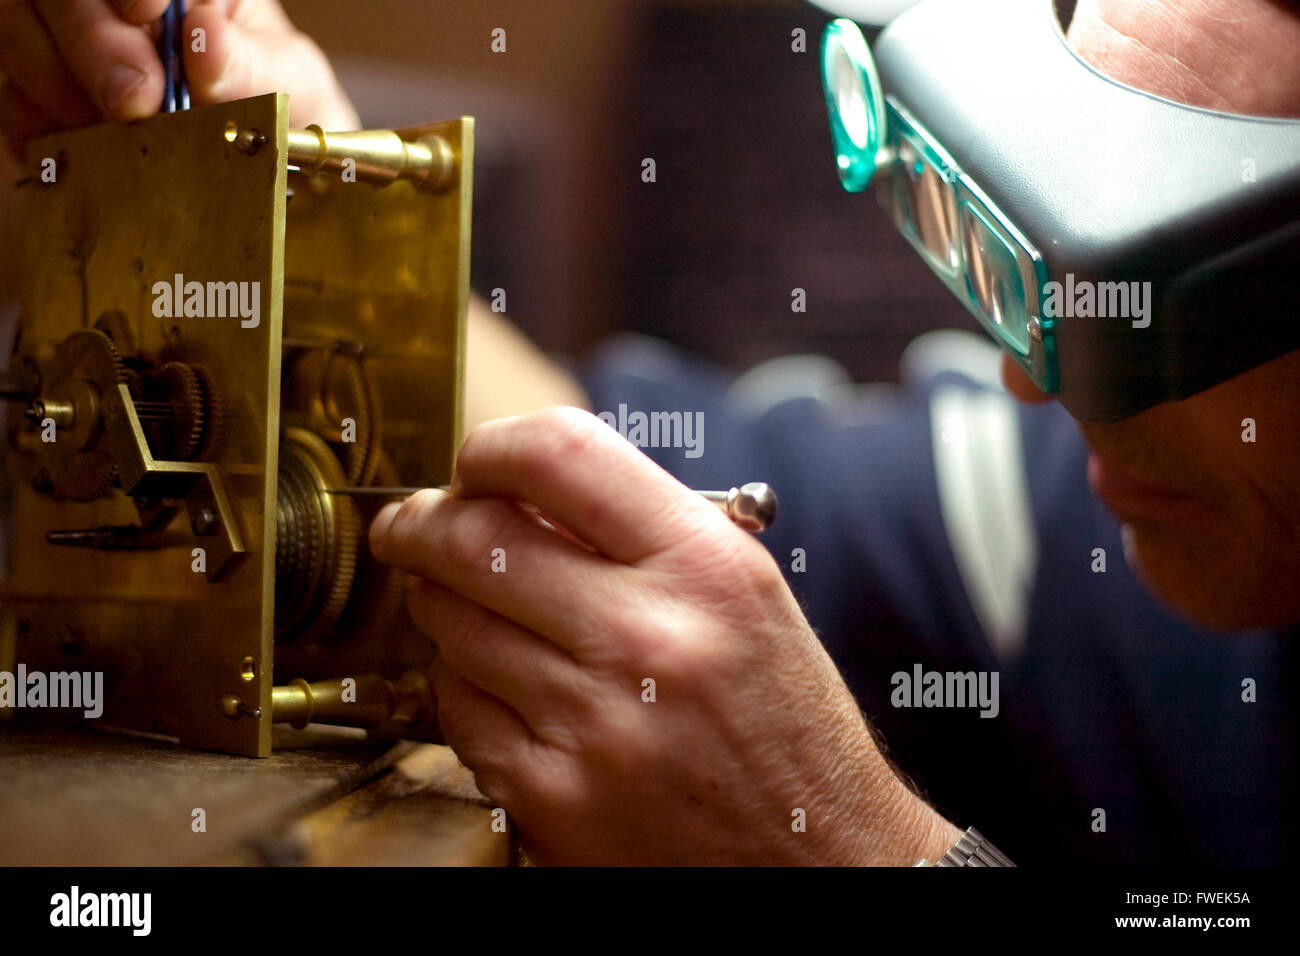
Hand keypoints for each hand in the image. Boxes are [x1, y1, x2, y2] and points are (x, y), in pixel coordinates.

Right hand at [0, 0, 357, 158]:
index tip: (148, 10)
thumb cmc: (282, 102)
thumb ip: (251, 63)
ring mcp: (64, 37)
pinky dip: (41, 127)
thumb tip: (206, 38)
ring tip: (119, 133)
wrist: (268, 160)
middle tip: (134, 100)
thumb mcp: (288, 80)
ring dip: (59, 85)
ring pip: (18, 32)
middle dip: (92, 41)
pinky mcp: (41, 91)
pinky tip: (85, 152)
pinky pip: (11, 99)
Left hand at [370, 407, 959, 864]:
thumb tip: (514, 490)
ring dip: (438, 602)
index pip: (560, 456)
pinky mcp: (553, 796)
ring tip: (462, 604)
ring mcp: (594, 724)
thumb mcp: (744, 595)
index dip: (490, 447)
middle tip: (410, 528)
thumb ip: (639, 531)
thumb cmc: (782, 720)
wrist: (819, 857)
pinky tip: (494, 681)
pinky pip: (458, 709)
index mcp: (708, 569)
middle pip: (477, 539)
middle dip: (422, 524)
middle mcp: (650, 639)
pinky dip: (460, 683)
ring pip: (453, 625)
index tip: (471, 463)